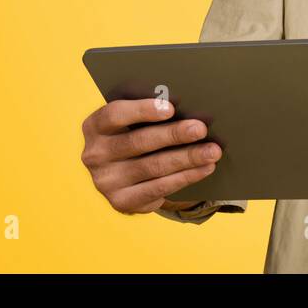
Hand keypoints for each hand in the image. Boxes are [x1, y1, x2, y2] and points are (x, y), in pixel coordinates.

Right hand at [80, 98, 220, 214]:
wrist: (122, 173)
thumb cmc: (135, 133)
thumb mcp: (133, 121)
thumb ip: (150, 113)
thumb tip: (189, 107)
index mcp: (95, 126)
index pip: (115, 115)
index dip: (143, 110)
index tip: (171, 108)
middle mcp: (95, 155)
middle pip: (139, 142)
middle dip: (174, 135)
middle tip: (201, 129)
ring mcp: (106, 181)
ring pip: (154, 167)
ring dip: (188, 158)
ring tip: (212, 151)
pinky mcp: (121, 201)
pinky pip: (159, 188)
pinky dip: (186, 176)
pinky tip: (205, 168)